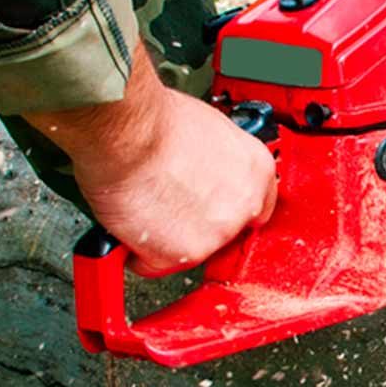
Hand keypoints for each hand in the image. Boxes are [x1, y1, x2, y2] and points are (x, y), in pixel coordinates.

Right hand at [26, 44, 276, 275]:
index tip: (211, 210)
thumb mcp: (210, 130)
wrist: (128, 132)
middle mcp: (245, 205)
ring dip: (166, 237)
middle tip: (167, 202)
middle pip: (222, 231)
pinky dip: (138, 252)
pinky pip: (155, 264)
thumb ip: (219, 161)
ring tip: (145, 206)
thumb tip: (206, 170)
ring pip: (190, 249)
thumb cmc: (158, 122)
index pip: (257, 207)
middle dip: (194, 223)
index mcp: (257, 171)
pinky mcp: (184, 253)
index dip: (226, 209)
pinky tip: (132, 223)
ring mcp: (216, 234)